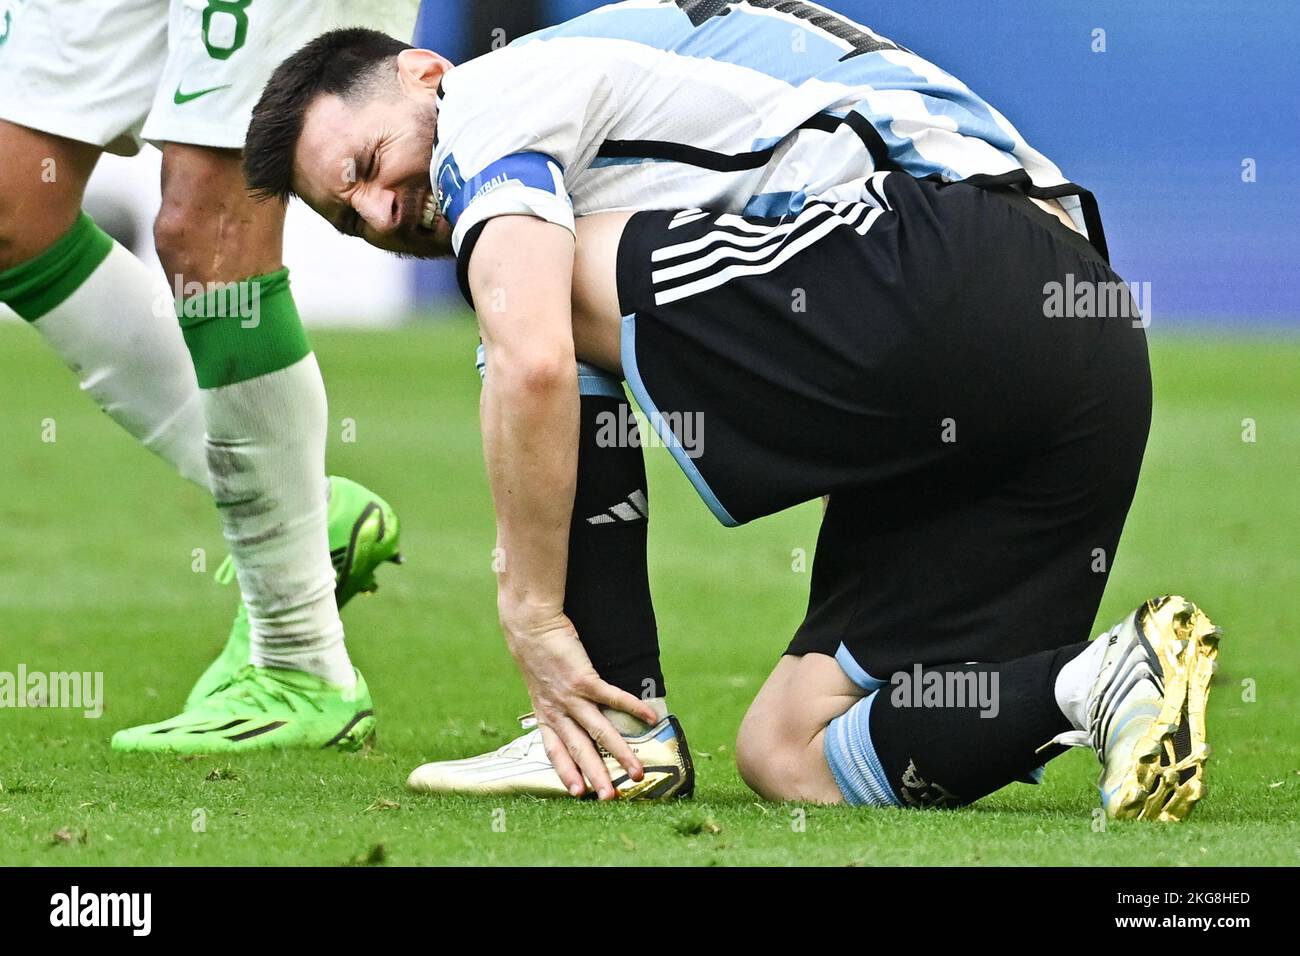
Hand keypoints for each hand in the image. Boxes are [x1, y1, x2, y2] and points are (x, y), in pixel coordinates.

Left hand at [502, 609, 659, 799]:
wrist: (529, 625)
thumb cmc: (537, 651)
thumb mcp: (540, 683)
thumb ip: (554, 699)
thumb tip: (569, 709)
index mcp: (546, 713)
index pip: (554, 751)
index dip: (567, 772)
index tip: (578, 793)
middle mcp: (558, 710)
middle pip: (579, 750)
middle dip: (596, 776)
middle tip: (610, 797)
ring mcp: (571, 697)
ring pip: (598, 732)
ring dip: (619, 754)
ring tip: (637, 771)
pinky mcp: (584, 679)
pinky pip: (612, 698)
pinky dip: (632, 708)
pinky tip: (650, 718)